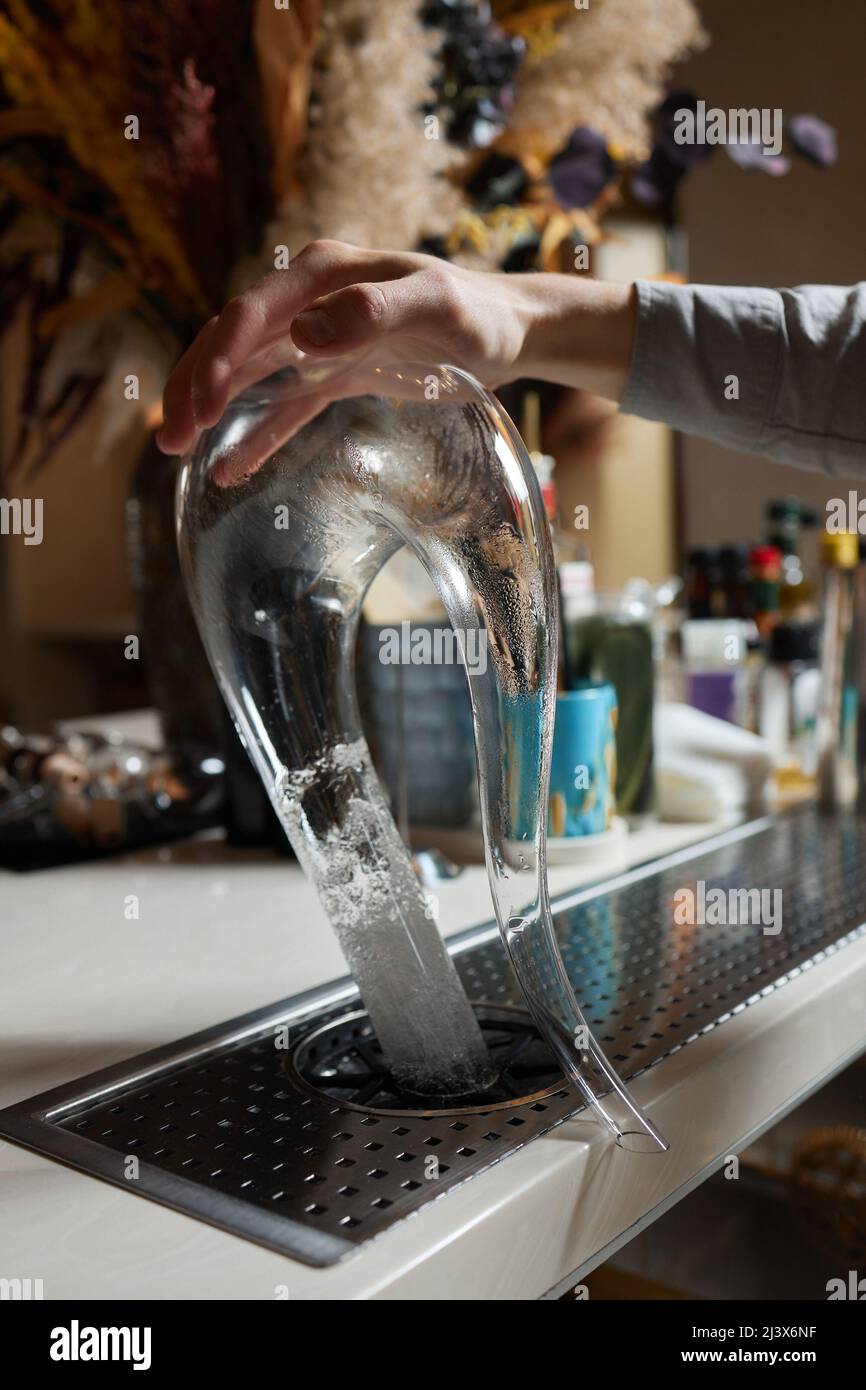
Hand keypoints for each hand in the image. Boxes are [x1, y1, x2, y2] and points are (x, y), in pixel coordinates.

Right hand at [157, 240, 539, 457]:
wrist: (510, 331)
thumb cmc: (478, 311)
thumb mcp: (435, 305)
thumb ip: (372, 311)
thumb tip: (301, 334)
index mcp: (323, 273)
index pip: (250, 313)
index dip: (218, 358)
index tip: (201, 404)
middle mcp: (310, 300)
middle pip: (233, 341)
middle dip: (195, 386)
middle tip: (170, 437)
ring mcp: (320, 338)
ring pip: (248, 372)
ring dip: (212, 407)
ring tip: (178, 450)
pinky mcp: (336, 372)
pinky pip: (286, 406)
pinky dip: (258, 434)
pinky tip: (231, 468)